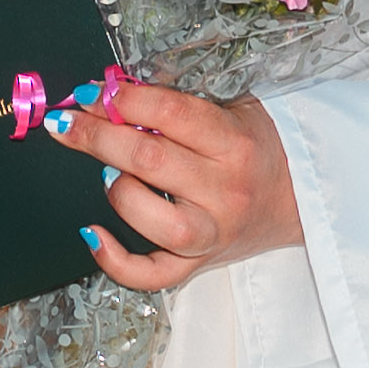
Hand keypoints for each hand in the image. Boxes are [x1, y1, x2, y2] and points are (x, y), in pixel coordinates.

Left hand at [48, 78, 300, 292]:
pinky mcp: (201, 263)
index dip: (121, 99)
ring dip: (116, 189)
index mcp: (234, 142)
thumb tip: (110, 95)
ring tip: (105, 171)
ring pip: (151, 219)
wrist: (303, 194)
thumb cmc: (257, 144)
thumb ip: (176, 105)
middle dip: (96, 136)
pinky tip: (92, 234)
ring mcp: (214, 231)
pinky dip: (115, 261)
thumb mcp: (231, 109)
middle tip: (65, 123)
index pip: (169, 113)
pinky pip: (154, 275)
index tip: (89, 92)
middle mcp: (226, 189)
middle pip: (149, 159)